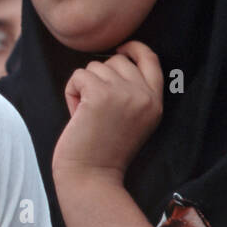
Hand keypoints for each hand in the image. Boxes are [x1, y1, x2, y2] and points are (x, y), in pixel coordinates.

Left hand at [52, 41, 163, 180]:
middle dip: (99, 79)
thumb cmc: (104, 152)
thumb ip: (133, 93)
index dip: (135, 48)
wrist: (92, 178)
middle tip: (95, 110)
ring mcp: (123, 93)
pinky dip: (71, 93)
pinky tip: (76, 114)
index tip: (121, 48)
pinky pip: (78, 76)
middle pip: (116, 61)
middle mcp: (144, 95)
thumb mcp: (133, 120)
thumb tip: (116, 59)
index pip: (151, 59)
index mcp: (155, 102)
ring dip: (83, 88)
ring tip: (86, 116)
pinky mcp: (100, 94)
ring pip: (94, 67)